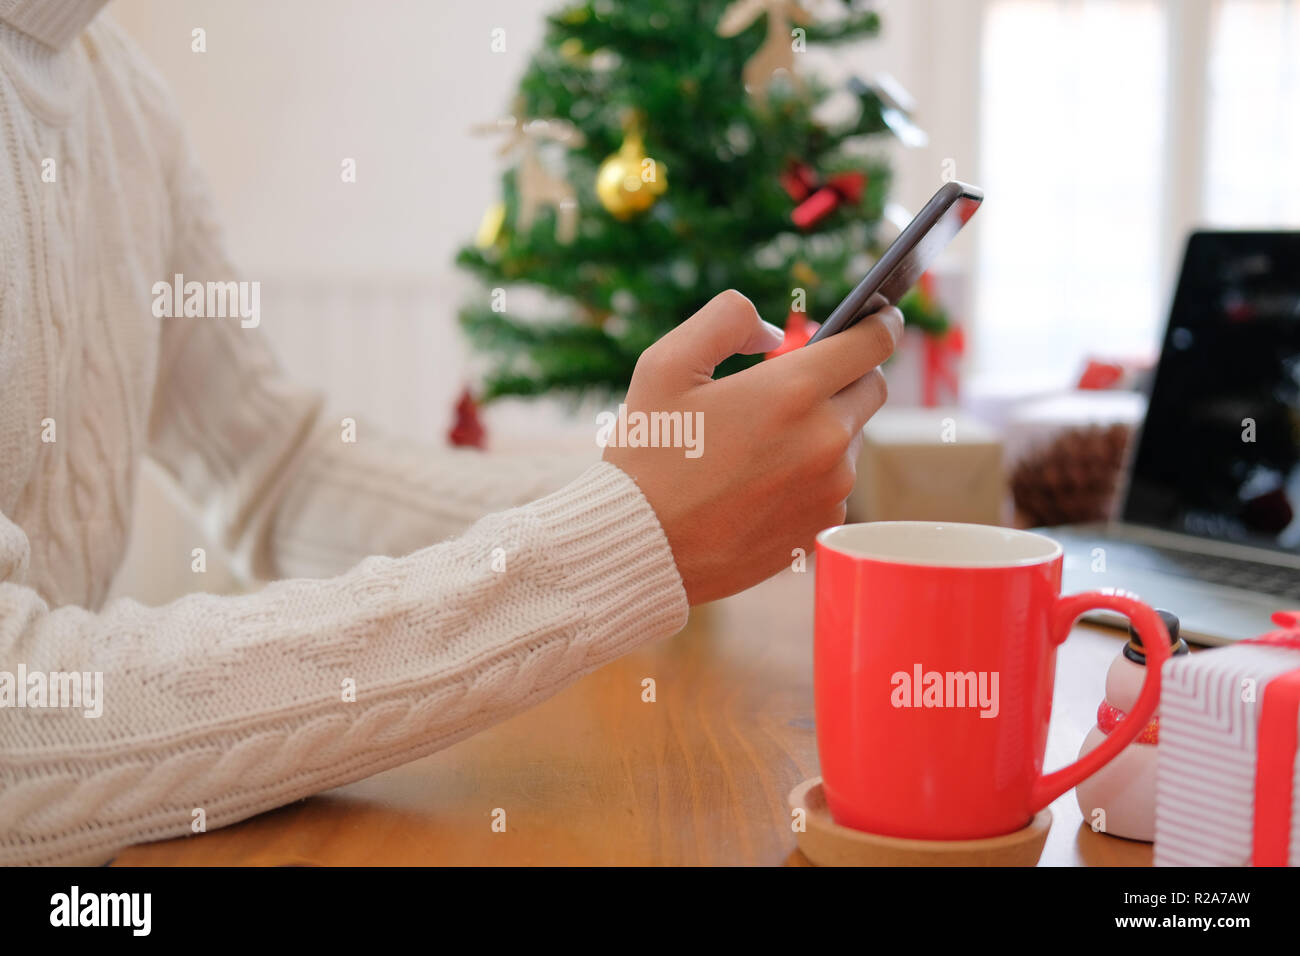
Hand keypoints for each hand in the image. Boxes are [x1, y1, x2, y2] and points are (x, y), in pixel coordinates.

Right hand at [603, 290, 900, 603]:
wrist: (643, 546)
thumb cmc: (650, 453)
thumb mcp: (667, 363)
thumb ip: (726, 320)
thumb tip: (774, 332)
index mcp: (794, 391)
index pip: (874, 342)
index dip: (879, 322)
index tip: (878, 316)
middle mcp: (827, 440)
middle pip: (871, 387)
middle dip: (845, 373)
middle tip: (799, 378)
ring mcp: (831, 489)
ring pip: (851, 438)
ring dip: (823, 426)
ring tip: (761, 441)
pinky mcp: (822, 525)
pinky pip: (834, 483)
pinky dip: (810, 472)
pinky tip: (761, 481)